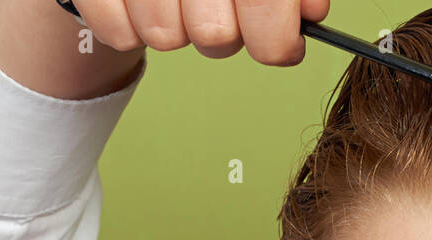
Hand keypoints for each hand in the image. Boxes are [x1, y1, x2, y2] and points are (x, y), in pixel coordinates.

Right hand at [70, 0, 331, 63]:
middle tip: (214, 7)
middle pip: (215, 38)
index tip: (283, 43)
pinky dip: (129, 26)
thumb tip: (312, 13)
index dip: (278, 41)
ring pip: (166, 38)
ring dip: (175, 28)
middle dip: (221, 33)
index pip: (267, 12)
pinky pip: (119, 34)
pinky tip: (139, 0)